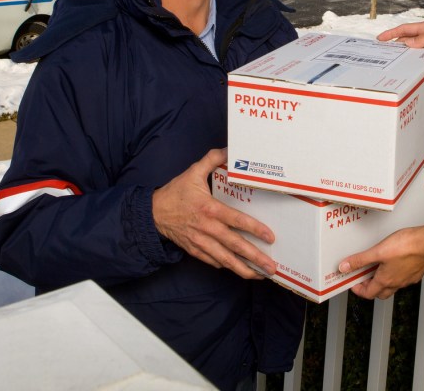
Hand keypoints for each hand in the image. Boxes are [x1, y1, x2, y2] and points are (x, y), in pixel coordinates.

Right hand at [151, 148, 277, 279]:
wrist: (152, 213)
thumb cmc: (175, 193)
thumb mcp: (193, 172)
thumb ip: (212, 159)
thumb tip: (229, 149)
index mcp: (209, 209)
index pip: (236, 221)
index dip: (254, 229)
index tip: (270, 237)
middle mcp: (207, 228)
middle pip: (234, 245)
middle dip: (255, 257)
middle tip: (271, 267)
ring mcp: (200, 242)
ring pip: (225, 259)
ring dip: (244, 269)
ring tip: (260, 275)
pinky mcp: (195, 250)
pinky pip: (214, 261)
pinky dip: (227, 266)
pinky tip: (241, 270)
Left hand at [339, 224, 423, 299]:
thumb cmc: (407, 246)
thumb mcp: (377, 251)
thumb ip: (360, 260)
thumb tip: (345, 267)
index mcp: (386, 280)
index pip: (368, 293)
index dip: (358, 289)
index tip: (353, 283)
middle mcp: (398, 283)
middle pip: (380, 293)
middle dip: (370, 287)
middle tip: (364, 277)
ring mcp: (408, 279)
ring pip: (392, 286)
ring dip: (383, 281)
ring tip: (377, 267)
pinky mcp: (416, 272)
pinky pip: (403, 278)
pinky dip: (395, 274)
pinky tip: (394, 263)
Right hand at [378, 19, 423, 61]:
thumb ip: (423, 41)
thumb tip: (406, 44)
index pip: (405, 29)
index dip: (391, 33)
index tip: (380, 39)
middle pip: (408, 39)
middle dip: (396, 44)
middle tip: (384, 53)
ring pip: (415, 48)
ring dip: (407, 53)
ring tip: (395, 61)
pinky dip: (417, 59)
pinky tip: (413, 65)